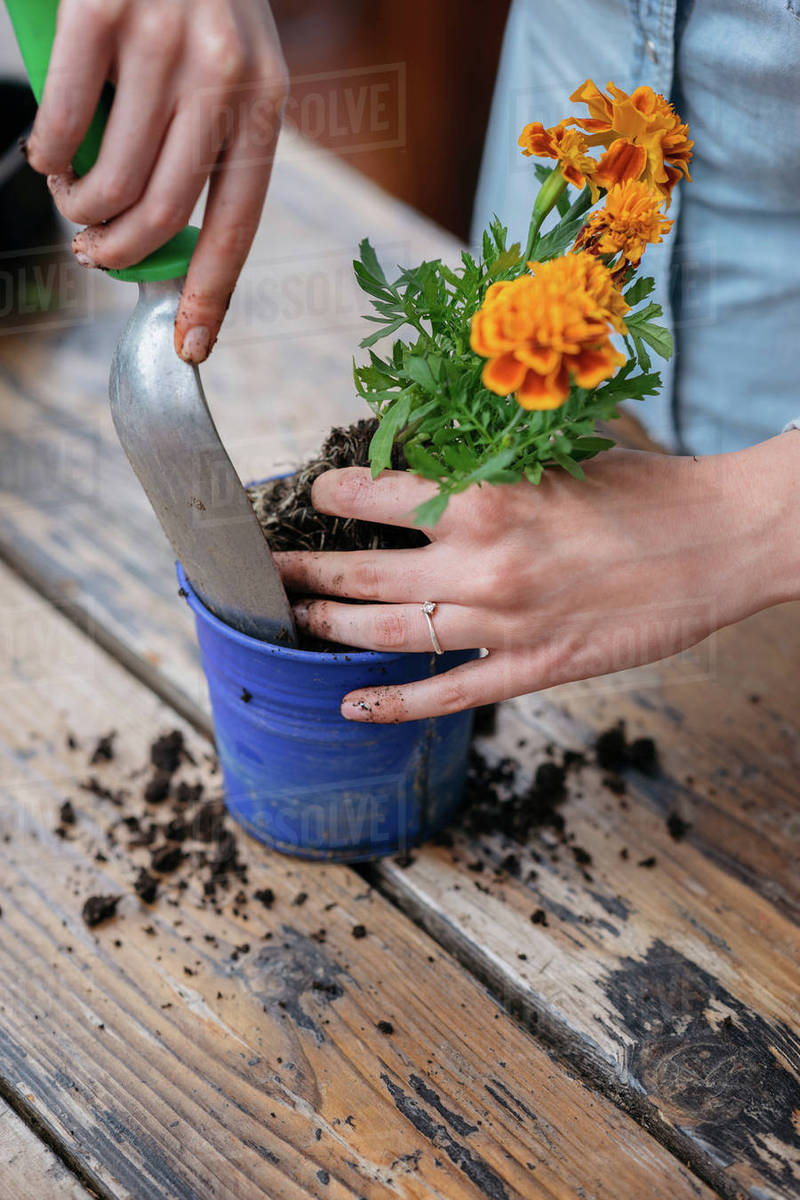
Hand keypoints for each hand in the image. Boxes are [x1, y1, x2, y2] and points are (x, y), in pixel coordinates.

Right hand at [26, 0, 286, 361]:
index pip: (238, 221)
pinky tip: (47, 153)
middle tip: (94, 250)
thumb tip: (165, 229)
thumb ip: (211, 137)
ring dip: (79, 207)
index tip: (190, 346)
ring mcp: (161, 42)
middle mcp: (222, 75)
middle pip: (163, 211)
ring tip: (71, 194)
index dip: (210, 292)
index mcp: (264, 99)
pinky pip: (63, 121)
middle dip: (119, 251)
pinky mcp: (100, 10)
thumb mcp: (230, 64)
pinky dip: (47, 155)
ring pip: (110, 178)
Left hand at [275, 435, 799, 721]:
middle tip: (268, 570)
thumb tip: (421, 463)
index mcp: (485, 496)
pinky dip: (392, 704)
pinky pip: (445, 694)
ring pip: (386, 632)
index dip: (329, 495)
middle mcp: (480, 561)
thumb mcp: (555, 455)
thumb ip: (485, 465)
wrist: (719, 541)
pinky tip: (350, 703)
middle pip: (360, 572)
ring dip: (329, 627)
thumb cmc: (644, 490)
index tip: (311, 496)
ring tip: (293, 621)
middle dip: (302, 571)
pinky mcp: (531, 666)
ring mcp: (501, 621)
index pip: (373, 495)